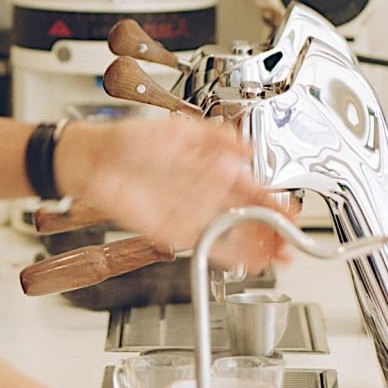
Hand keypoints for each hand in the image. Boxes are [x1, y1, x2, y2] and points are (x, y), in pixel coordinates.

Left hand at [58, 114, 292, 270]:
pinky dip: (228, 253)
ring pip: (231, 233)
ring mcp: (189, 214)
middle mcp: (202, 192)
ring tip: (280, 254)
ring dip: (257, 245)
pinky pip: (206, 244)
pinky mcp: (171, 232)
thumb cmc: (129, 139)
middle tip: (293, 240)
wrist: (93, 160)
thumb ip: (213, 137)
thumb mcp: (178, 128)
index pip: (249, 187)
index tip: (290, 211)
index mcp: (208, 167)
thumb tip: (244, 146)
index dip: (271, 200)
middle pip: (245, 214)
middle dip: (271, 228)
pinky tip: (249, 259)